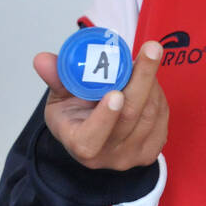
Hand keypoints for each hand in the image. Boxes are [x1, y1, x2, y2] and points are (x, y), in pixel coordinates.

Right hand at [33, 40, 168, 169]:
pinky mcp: (153, 148)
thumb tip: (43, 59)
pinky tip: (149, 78)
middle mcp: (109, 156)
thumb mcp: (59, 97)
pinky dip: (157, 91)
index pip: (91, 138)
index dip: (105, 117)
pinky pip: (162, 115)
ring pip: (150, 112)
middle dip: (142, 79)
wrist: (95, 134)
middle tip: (151, 49)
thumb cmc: (75, 115)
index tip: (115, 93)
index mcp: (80, 145)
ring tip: (146, 57)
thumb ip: (55, 78)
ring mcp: (134, 155)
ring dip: (151, 80)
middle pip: (130, 117)